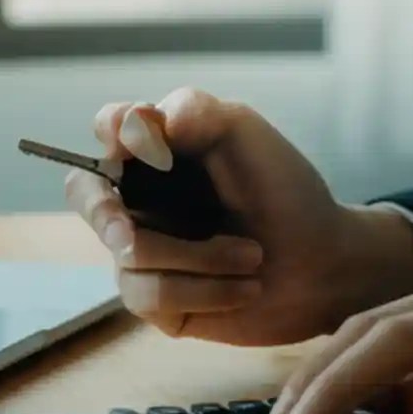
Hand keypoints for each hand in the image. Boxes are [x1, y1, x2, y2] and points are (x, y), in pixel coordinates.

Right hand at [64, 87, 412, 344]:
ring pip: (128, 254)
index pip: (108, 129)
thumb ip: (194, 111)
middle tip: (127, 234)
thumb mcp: (245, 134)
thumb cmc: (285, 193)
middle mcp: (139, 199)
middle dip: (105, 217)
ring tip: (251, 258)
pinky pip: (150, 296)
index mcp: (156, 152)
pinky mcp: (156, 302)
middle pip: (85, 196)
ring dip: (200, 258)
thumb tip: (136, 123)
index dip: (112, 135)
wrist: (327, 266)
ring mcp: (142, 252)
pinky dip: (206, 291)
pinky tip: (243, 289)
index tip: (148, 148)